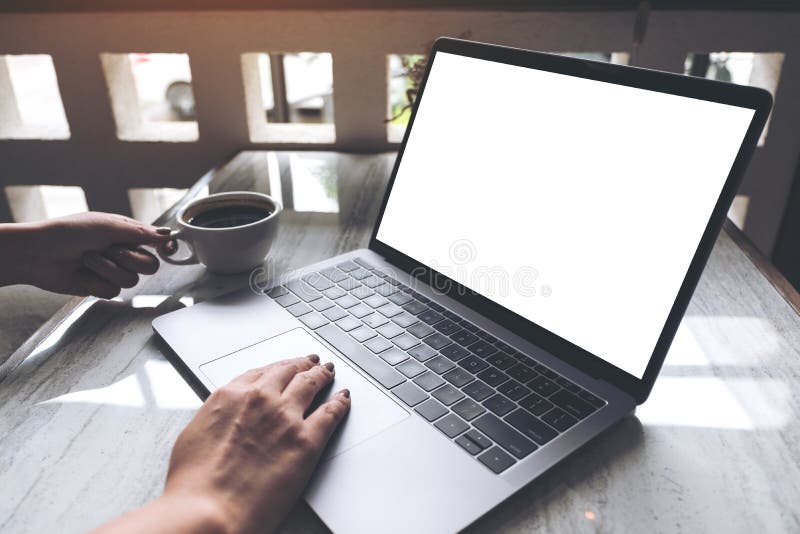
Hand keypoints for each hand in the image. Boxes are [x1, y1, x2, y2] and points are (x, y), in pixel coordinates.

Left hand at [0, 212, 172, 297]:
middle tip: (114, 251)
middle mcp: (122, 252)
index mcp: (125, 233)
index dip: (165, 247)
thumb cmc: (68, 232)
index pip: (155, 241)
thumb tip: (167, 234)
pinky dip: (98, 280)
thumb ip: (140, 232)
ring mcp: (112, 270)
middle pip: (150, 265)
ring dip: (109, 268)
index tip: (166, 249)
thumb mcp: (107, 225)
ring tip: (88, 258)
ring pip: (132, 279)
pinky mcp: (100, 287)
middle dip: (133, 259)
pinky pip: (114, 290)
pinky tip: (83, 272)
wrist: (38, 253)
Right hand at [164, 355, 349, 532]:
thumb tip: (226, 418)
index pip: (262, 371)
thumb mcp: (195, 435)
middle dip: (303, 365)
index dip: (278, 366)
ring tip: (328, 372)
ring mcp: (286, 417)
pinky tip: (344, 399)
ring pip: (312, 384)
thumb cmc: (194, 484)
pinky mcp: (307, 441)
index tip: (285, 365)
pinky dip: (340, 402)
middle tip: (312, 362)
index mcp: (231, 396)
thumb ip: (218, 418)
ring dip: (322, 375)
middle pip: (289, 371)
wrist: (208, 512)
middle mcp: (261, 399)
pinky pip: (331, 412)